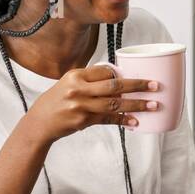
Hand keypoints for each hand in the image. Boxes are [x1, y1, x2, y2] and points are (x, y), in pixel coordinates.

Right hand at [22, 64, 159, 144]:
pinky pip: (108, 119)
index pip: (105, 71)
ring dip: (136, 104)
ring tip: (152, 105)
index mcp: (76, 75)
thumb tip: (118, 77)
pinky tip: (135, 121)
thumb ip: (90, 81)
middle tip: (155, 86)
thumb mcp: (69, 84)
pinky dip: (123, 120)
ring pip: (115, 103)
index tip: (139, 75)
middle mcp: (78, 89)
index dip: (123, 73)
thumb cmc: (57, 101)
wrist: (39, 122)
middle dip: (137, 85)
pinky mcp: (83, 120)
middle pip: (114, 85)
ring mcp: (81, 105)